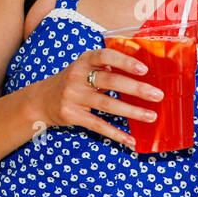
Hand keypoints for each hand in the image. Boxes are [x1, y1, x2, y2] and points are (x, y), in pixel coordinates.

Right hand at [37, 47, 158, 148]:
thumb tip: (143, 74)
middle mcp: (76, 77)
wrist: (40, 101)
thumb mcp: (84, 68)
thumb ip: (107, 67)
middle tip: (157, 95)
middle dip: (136, 88)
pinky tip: (130, 140)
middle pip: (110, 81)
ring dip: (132, 111)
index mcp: (83, 61)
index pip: (105, 56)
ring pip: (107, 104)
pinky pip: (97, 125)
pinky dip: (116, 134)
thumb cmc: (72, 83)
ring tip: (151, 116)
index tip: (144, 69)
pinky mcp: (71, 115)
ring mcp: (73, 97)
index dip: (124, 61)